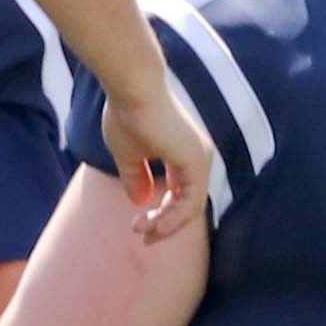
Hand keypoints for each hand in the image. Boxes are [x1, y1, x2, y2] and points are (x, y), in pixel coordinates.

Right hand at [98, 75, 213, 237]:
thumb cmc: (126, 116)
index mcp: (182, 154)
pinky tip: (155, 226)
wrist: (132, 91)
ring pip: (191, 207)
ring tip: (145, 233)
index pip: (178, 193)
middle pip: (186, 204)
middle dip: (163, 223)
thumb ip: (135, 177)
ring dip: (167, 225)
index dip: (159, 213)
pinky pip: (191, 202)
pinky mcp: (196, 162)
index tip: (136, 224)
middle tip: (141, 234)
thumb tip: (139, 200)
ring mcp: (199, 160)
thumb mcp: (126, 155)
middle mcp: (196, 158)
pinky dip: (174, 219)